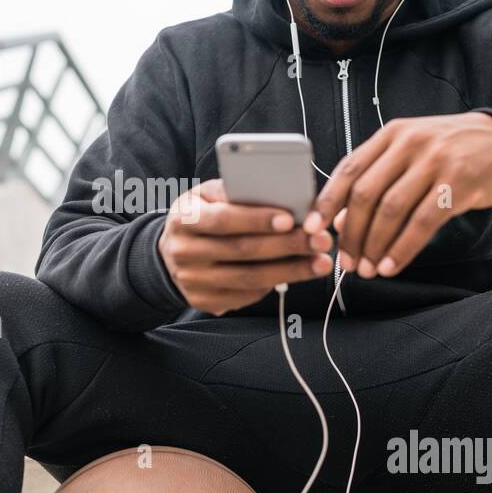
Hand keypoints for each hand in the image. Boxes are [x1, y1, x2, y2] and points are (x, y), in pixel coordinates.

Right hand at [158, 178, 335, 314]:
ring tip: (321, 261)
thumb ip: (235, 191)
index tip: (291, 218)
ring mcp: (193, 281)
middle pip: (242, 250)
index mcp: (183, 219)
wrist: (170, 252)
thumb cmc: (200, 215)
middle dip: (287, 245)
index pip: (223, 219)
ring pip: (249, 278)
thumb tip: (280, 193)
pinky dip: (275, 284)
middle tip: (321, 240)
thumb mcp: (207, 195)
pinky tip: (297, 274)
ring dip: (291, 271)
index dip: (257, 219)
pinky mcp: (204, 301)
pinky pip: (247, 295)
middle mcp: (184, 252)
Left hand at [303, 112, 491, 277]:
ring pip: (392, 211)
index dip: (326, 202)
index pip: (348, 170)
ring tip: (368, 270)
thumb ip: (376, 181)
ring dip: (375, 246)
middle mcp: (410, 144)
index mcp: (391, 135)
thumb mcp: (410, 155)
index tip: (311, 229)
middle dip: (352, 234)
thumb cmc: (450, 153)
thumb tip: (341, 220)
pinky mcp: (459, 183)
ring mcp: (436, 162)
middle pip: (366, 194)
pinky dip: (403, 249)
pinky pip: (423, 223)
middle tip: (346, 261)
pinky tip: (392, 266)